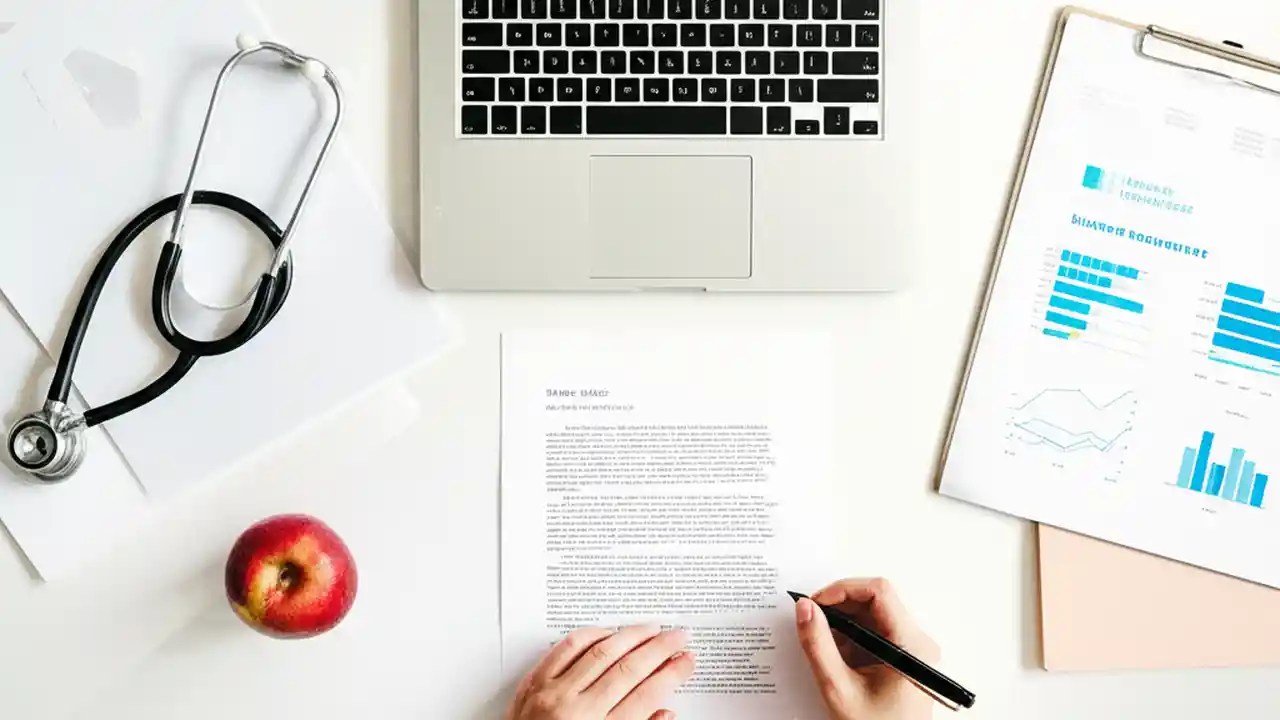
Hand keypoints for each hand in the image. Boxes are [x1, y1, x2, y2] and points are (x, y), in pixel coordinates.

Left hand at [506, 624, 695, 719]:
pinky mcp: (533, 683)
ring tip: (651, 628)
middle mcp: (577, 712)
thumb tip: (665, 713)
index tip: (686, 661)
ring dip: (631, 635)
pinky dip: (590, 635)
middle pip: (629, 669)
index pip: (647, 696)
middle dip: (660, 648)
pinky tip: (607, 631)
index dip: (672, 674)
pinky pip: (566, 648)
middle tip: (678, 636)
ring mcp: (553, 694)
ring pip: (600, 652)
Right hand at [794, 578, 939, 719]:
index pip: (879, 592)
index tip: (816, 601)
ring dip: (843, 622)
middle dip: (839, 605)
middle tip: (811, 618)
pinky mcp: (900, 658)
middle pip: (876, 600)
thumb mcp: (839, 689)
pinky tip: (834, 654)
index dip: (843, 589)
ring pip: (873, 615)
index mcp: (911, 646)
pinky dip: (849, 636)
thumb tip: (804, 610)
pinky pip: (874, 632)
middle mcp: (917, 643)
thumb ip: (818, 646)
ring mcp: (910, 650)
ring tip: (822, 642)